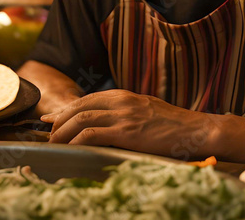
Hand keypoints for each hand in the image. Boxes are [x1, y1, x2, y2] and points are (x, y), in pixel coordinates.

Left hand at [40, 89, 221, 158]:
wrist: (195, 129)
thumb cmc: (172, 125)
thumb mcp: (145, 109)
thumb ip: (124, 111)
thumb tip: (105, 122)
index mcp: (123, 95)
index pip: (85, 100)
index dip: (65, 110)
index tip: (51, 120)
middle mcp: (121, 101)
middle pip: (79, 108)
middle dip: (59, 122)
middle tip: (49, 136)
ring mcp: (124, 115)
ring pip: (81, 120)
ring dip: (63, 133)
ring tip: (55, 144)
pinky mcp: (127, 132)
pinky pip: (92, 134)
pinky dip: (77, 141)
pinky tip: (71, 149)